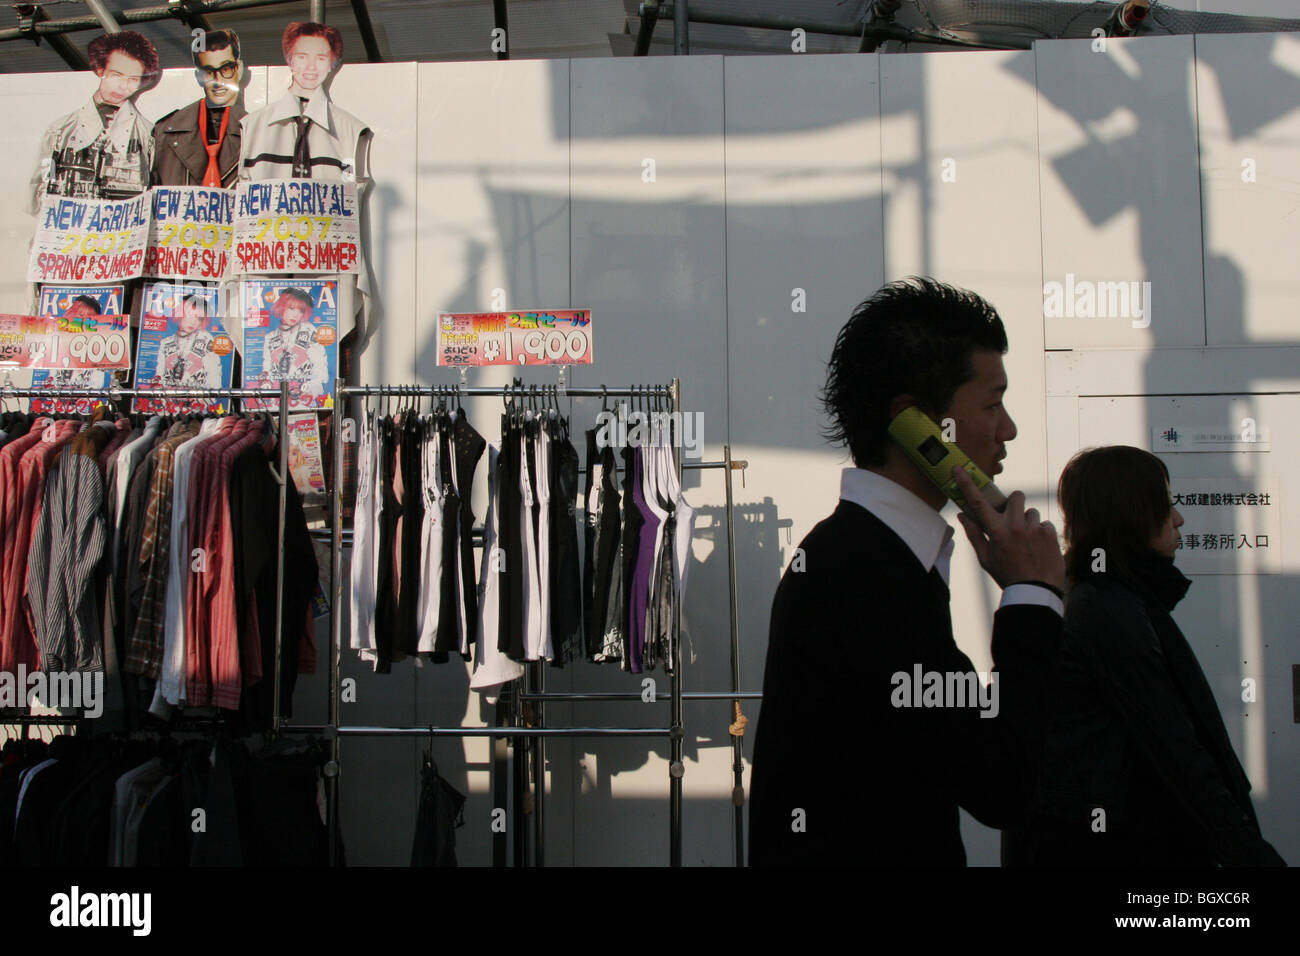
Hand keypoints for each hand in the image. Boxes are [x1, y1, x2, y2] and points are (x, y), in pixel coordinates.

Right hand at [952, 466, 1064, 590]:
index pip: (977, 502)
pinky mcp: (1050, 533)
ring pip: (1032, 511)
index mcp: (996, 532)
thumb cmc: (1008, 575)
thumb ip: (974, 535)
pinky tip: (1039, 548)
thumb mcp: (985, 558)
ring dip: (1029, 522)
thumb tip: (962, 516)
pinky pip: (1045, 524)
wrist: (1036, 591)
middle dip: (1014, 503)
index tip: (959, 469)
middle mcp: (1015, 526)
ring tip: (1028, 541)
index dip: (966, 484)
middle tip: (1014, 518)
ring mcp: (1034, 529)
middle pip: (1015, 496)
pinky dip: (1042, 533)